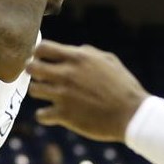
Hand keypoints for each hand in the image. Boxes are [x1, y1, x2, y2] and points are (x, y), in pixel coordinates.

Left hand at [26, 41, 150, 141]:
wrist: (131, 115)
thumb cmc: (124, 87)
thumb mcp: (109, 61)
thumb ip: (88, 53)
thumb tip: (74, 50)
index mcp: (77, 58)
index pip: (43, 48)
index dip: (39, 54)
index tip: (43, 60)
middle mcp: (66, 74)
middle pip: (31, 67)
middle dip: (34, 72)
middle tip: (43, 78)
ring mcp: (63, 95)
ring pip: (34, 90)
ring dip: (40, 92)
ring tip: (50, 96)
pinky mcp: (64, 115)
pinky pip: (40, 114)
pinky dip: (45, 115)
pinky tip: (54, 114)